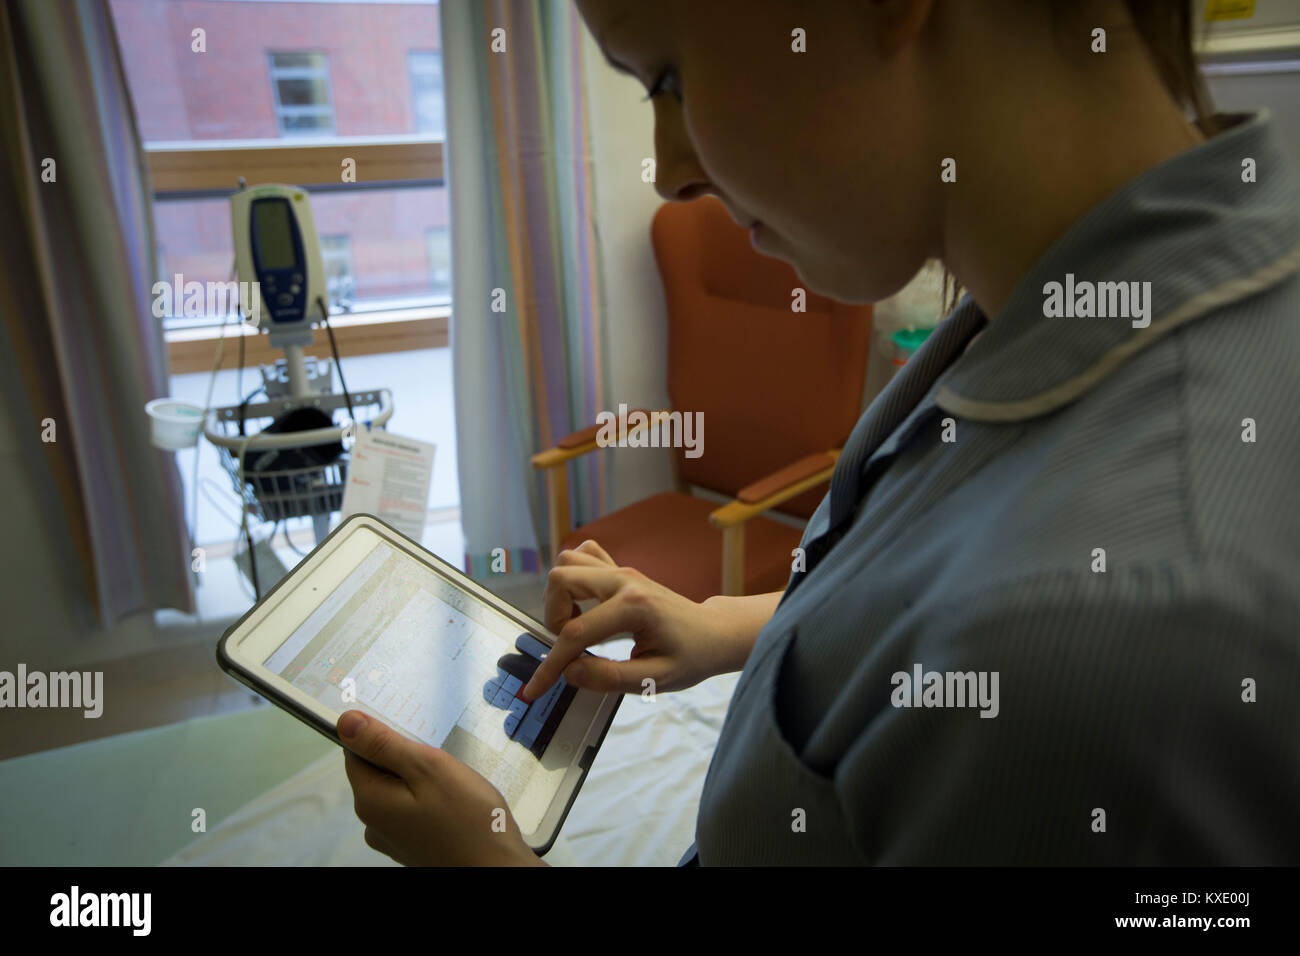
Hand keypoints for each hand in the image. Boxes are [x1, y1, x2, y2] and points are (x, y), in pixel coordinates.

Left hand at [338, 710, 544, 866]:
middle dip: (404, 757)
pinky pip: (410, 810)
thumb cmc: (469, 818)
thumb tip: (345, 722)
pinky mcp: (411, 846)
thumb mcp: (427, 767)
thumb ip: (384, 744)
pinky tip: (452, 802)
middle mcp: (372, 823)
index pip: (355, 752)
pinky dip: (427, 799)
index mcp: (370, 800)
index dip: (381, 734)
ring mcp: (392, 838)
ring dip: (418, 779)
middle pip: (376, 771)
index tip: (412, 732)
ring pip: (396, 790)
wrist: (498, 868)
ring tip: (451, 782)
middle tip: (440, 757)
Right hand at [521, 539, 752, 701]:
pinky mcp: (620, 569)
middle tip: (569, 645)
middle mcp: (624, 579)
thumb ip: (611, 677)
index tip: (535, 690)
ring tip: (576, 624)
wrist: (713, 632)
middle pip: (562, 580)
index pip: (576, 632)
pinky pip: (584, 555)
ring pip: (568, 562)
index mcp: (634, 606)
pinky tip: (584, 604)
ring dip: (560, 596)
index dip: (551, 665)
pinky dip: (573, 578)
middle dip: (552, 617)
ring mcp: (622, 570)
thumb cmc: (691, 656)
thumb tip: (570, 672)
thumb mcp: (657, 678)